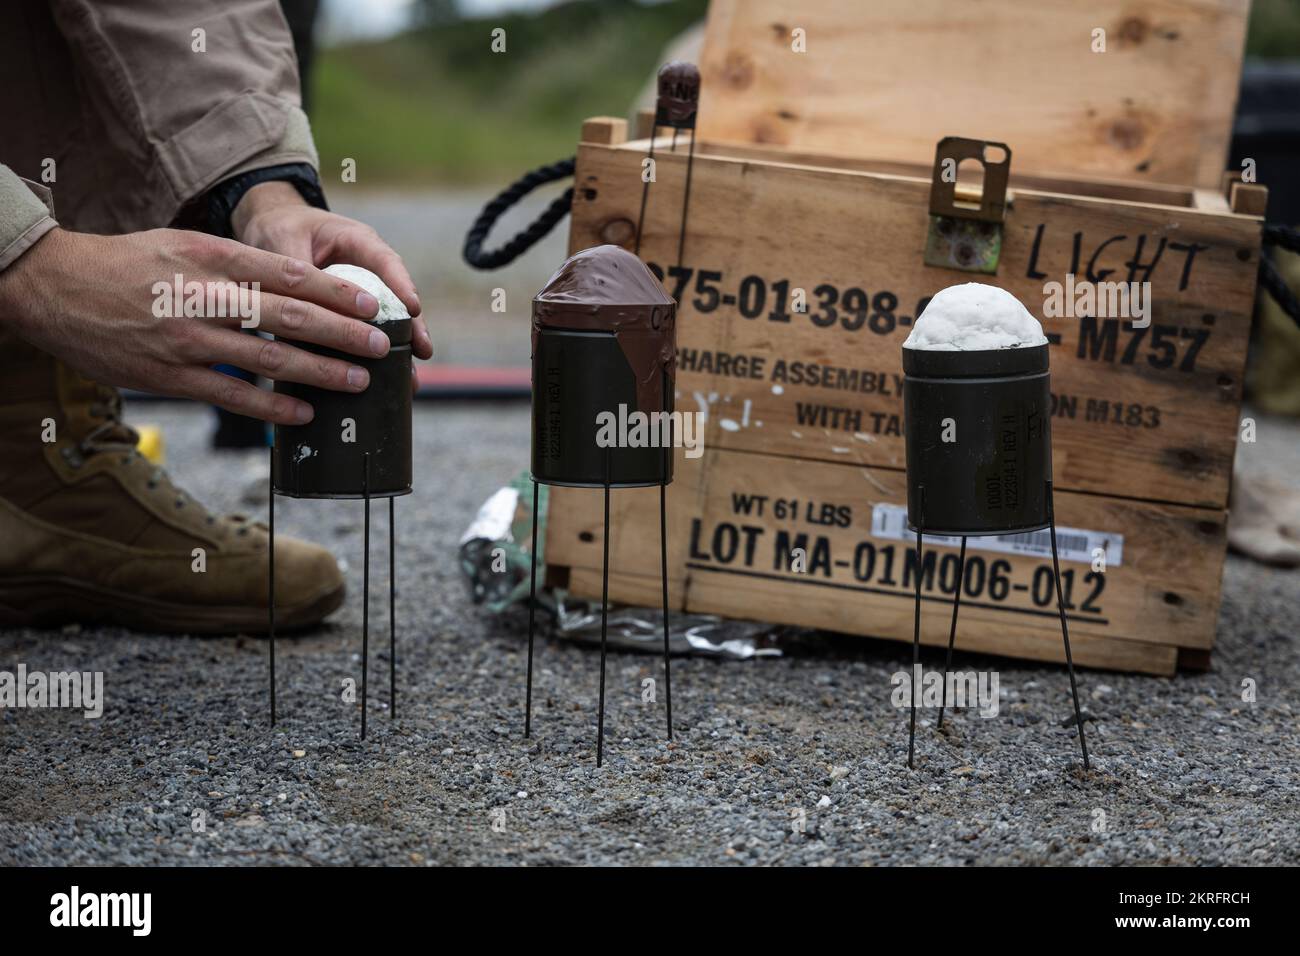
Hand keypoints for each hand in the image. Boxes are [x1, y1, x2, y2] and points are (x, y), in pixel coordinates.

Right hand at [0, 226, 399, 423]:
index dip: (337, 292)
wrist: (57, 288)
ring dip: (320, 373)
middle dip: (343, 334)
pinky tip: (304, 413)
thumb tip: (299, 283)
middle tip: (380, 345)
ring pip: (269, 359)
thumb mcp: (186, 244)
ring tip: (357, 380)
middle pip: (290, 318)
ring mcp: (188, 341)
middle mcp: (205, 298)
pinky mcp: (172, 377)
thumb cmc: (131, 263)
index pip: (290, 276)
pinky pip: (234, 396)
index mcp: (213, 258)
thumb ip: (240, 264)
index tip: (371, 304)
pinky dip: (274, 407)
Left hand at [232, 181, 432, 360]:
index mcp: (356, 240)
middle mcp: (367, 266)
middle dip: (412, 326)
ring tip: (411, 377)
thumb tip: (300, 308)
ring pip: (389, 319)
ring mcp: (363, 290)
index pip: (385, 260)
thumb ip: (294, 271)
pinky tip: (387, 380)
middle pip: (397, 297)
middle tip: (423, 350)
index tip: (413, 308)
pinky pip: (368, 331)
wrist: (272, 228)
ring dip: (401, 348)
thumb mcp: (282, 241)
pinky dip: (376, 354)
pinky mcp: (351, 311)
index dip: (401, 284)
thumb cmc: (279, 228)